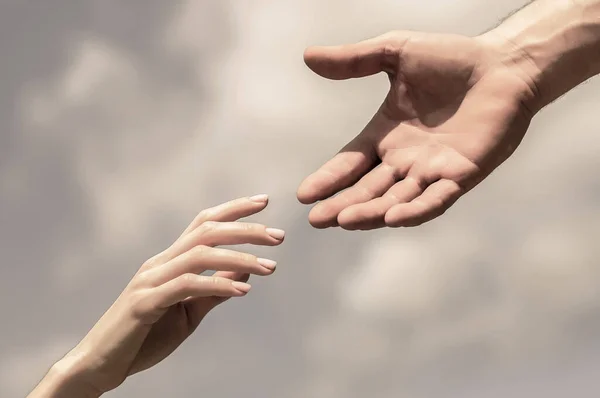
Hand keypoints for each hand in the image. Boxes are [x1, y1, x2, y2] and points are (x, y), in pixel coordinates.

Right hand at [52, 195, 283, 395]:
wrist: (101, 364)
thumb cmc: (146, 336)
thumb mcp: (188, 312)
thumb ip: (213, 291)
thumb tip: (244, 271)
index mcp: (169, 261)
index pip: (203, 223)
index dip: (233, 209)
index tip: (264, 201)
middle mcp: (159, 263)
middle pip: (206, 231)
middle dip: (246, 229)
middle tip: (279, 236)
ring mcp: (150, 281)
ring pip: (200, 254)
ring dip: (240, 257)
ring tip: (270, 266)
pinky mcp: (144, 304)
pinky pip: (186, 286)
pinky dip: (218, 284)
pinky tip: (243, 290)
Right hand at [297, 30, 538, 228]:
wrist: (503, 65)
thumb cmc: (451, 58)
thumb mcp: (394, 53)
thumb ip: (354, 60)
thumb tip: (309, 57)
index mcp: (385, 135)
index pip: (350, 163)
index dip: (328, 179)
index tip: (304, 194)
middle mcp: (404, 159)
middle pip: (367, 189)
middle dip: (342, 205)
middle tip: (316, 220)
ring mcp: (432, 171)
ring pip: (396, 199)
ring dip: (371, 212)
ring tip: (344, 220)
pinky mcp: (461, 175)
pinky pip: (436, 198)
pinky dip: (415, 209)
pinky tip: (392, 218)